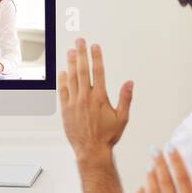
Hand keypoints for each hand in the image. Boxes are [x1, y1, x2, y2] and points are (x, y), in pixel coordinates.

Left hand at [59, 38, 133, 161]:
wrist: (91, 151)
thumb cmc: (107, 136)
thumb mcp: (122, 118)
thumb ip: (125, 98)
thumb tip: (129, 83)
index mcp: (100, 98)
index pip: (98, 72)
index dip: (96, 57)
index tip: (95, 47)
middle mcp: (86, 98)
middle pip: (82, 70)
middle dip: (81, 54)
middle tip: (79, 42)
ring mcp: (74, 103)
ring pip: (71, 78)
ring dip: (70, 63)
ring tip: (70, 52)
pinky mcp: (66, 110)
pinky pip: (63, 91)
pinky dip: (62, 80)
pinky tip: (62, 72)